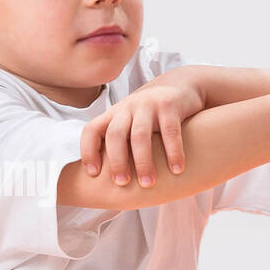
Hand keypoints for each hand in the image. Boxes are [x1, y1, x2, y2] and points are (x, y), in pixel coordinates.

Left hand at [79, 68, 205, 185]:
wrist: (181, 86)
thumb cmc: (151, 116)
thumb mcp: (130, 123)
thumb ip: (118, 142)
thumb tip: (101, 179)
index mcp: (113, 114)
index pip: (92, 130)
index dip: (88, 151)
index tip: (94, 174)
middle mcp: (127, 108)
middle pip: (115, 135)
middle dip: (117, 161)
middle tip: (122, 183)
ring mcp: (148, 105)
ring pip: (140, 135)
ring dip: (143, 162)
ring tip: (148, 183)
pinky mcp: (170, 104)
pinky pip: (170, 131)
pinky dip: (173, 152)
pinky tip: (177, 169)